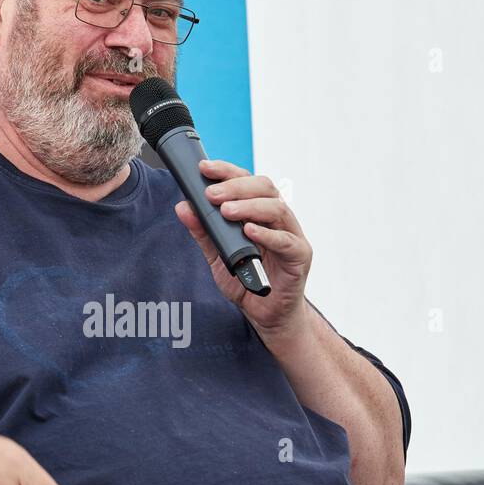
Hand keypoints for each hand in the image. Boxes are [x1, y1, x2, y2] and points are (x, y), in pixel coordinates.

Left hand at [174, 158, 312, 339]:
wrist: (267, 315)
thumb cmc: (247, 282)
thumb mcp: (217, 255)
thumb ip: (203, 232)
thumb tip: (183, 207)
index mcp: (260, 212)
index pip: (247, 181)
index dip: (227, 171)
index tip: (204, 169)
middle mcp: (278, 219)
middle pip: (264, 187)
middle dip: (236, 186)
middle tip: (212, 194)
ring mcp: (291, 235)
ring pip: (277, 208)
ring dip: (249, 206)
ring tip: (226, 211)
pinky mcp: (300, 256)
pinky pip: (286, 240)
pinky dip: (267, 233)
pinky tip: (249, 231)